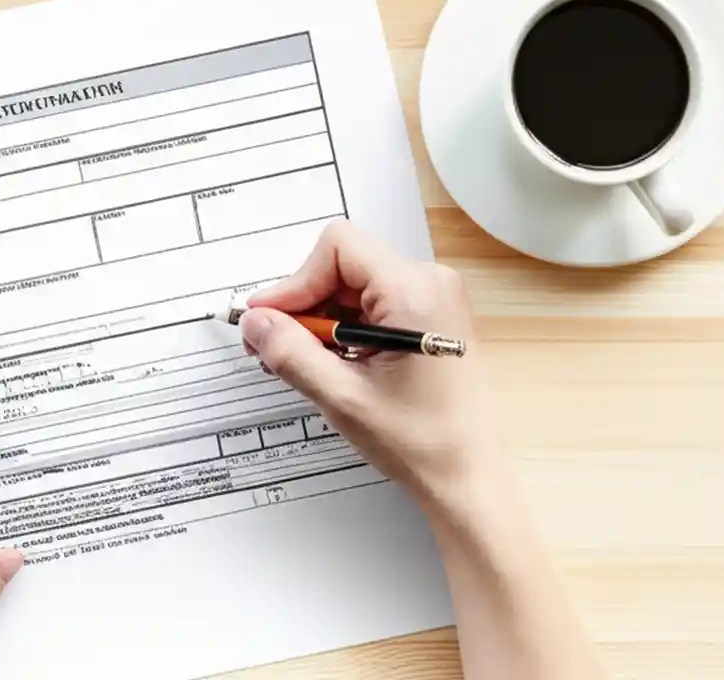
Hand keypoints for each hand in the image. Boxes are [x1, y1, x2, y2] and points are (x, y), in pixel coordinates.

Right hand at [239, 220, 495, 502]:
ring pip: (353, 286)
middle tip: (276, 348)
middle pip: (342, 265)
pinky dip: (344, 328)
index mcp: (415, 293)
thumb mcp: (342, 397)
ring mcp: (433, 298)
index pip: (338, 248)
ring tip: (308, 364)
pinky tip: (334, 364)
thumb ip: (290, 353)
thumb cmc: (423, 442)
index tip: (270, 320)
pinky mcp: (430, 316)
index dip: (296, 282)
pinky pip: (372, 303)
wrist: (467, 475)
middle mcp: (430, 283)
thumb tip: (255, 322)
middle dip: (304, 304)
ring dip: (322, 320)